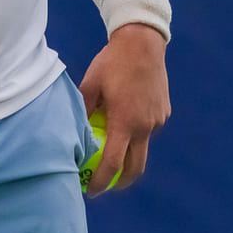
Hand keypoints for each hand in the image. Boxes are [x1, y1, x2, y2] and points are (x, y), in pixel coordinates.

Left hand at [77, 24, 169, 193]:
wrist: (143, 41)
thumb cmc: (112, 62)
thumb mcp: (90, 85)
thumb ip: (82, 112)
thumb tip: (69, 134)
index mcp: (125, 122)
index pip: (113, 165)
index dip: (101, 183)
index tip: (90, 190)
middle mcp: (145, 126)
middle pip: (135, 169)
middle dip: (119, 182)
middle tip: (104, 183)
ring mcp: (157, 119)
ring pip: (142, 147)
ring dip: (128, 153)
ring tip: (111, 143)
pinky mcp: (163, 112)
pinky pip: (149, 130)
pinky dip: (137, 133)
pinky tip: (125, 115)